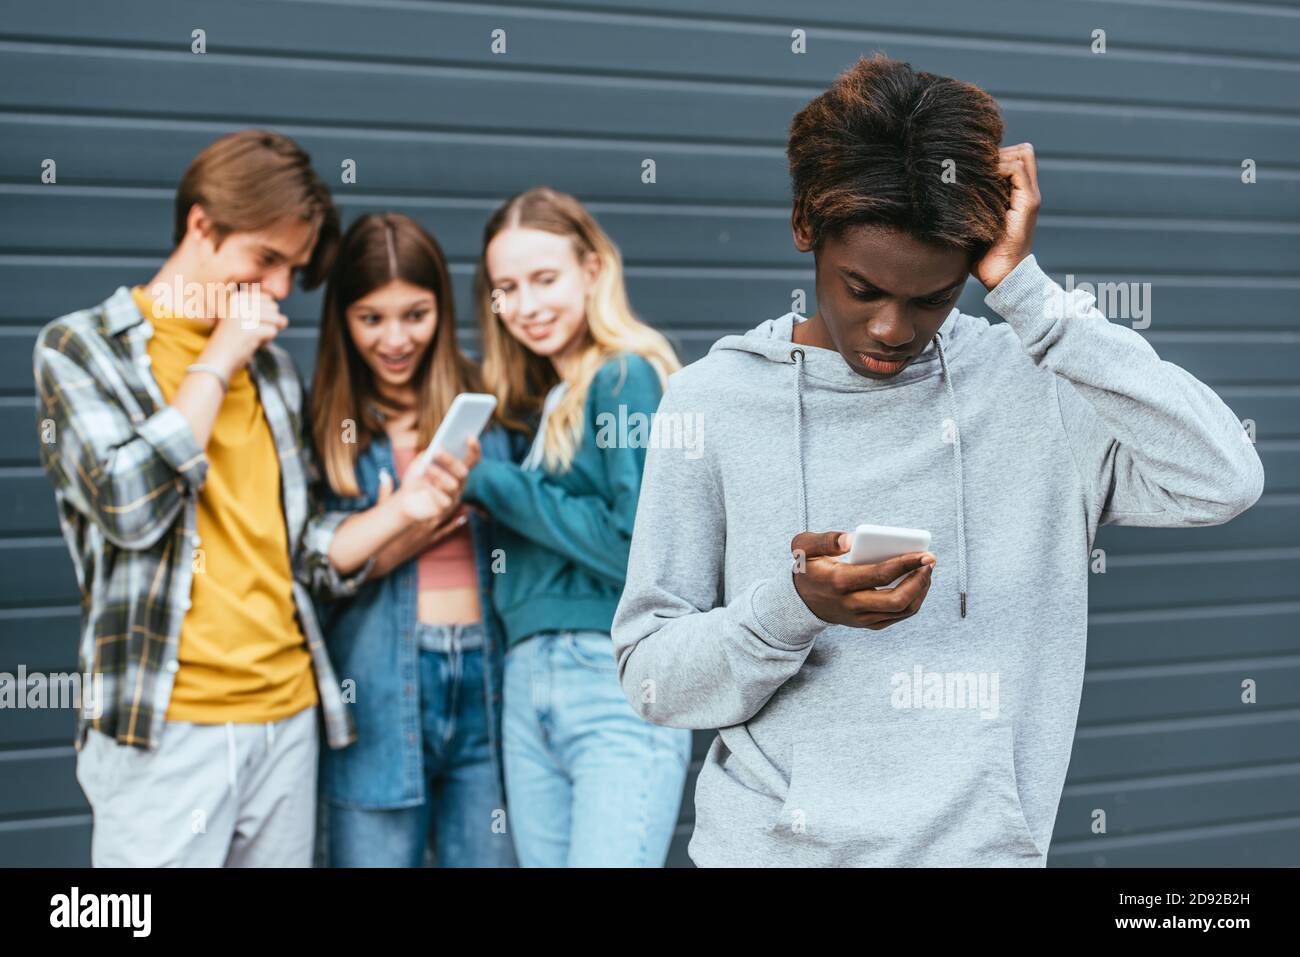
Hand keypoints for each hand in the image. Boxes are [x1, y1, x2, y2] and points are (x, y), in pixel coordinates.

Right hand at [201, 286, 286, 377]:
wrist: (217, 360)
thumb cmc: (232, 342)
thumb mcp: (245, 320)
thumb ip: (267, 314)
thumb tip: (284, 319)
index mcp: (236, 298)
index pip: (267, 298)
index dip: (264, 315)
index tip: (248, 324)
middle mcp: (239, 303)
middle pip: (273, 309)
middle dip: (267, 324)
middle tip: (249, 332)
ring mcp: (244, 316)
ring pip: (276, 320)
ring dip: (267, 333)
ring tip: (250, 338)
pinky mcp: (251, 329)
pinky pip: (273, 332)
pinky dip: (266, 341)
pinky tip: (251, 344)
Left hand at [380, 437, 480, 526]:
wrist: (405, 502)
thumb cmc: (416, 479)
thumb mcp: (419, 463)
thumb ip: (427, 454)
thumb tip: (435, 447)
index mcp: (457, 470)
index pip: (472, 459)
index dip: (474, 449)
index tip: (470, 436)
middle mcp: (460, 483)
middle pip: (462, 471)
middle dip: (450, 460)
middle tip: (438, 450)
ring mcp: (453, 497)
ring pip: (453, 484)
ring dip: (438, 474)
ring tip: (425, 467)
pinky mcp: (444, 509)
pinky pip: (444, 500)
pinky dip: (433, 490)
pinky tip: (424, 483)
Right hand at [791, 531, 935, 630]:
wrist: (801, 602)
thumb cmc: (808, 568)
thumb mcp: (804, 548)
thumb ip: (826, 540)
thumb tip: (853, 539)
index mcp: (839, 582)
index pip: (880, 575)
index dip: (907, 563)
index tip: (925, 554)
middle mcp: (852, 605)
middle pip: (897, 600)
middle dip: (920, 581)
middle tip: (929, 563)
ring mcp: (861, 618)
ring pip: (902, 611)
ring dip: (921, 591)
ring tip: (926, 571)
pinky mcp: (868, 624)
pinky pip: (899, 616)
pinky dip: (914, 600)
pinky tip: (917, 582)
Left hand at [973, 142, 1040, 291]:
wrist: (1001, 277)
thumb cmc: (983, 254)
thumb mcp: (975, 221)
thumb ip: (973, 202)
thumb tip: (948, 185)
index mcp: (1017, 194)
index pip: (1015, 156)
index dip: (996, 154)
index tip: (972, 166)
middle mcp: (1026, 192)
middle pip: (1021, 151)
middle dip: (997, 152)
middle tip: (974, 167)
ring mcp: (1029, 196)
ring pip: (1022, 155)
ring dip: (997, 159)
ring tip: (976, 174)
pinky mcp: (1028, 203)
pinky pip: (1017, 170)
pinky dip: (1000, 168)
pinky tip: (981, 182)